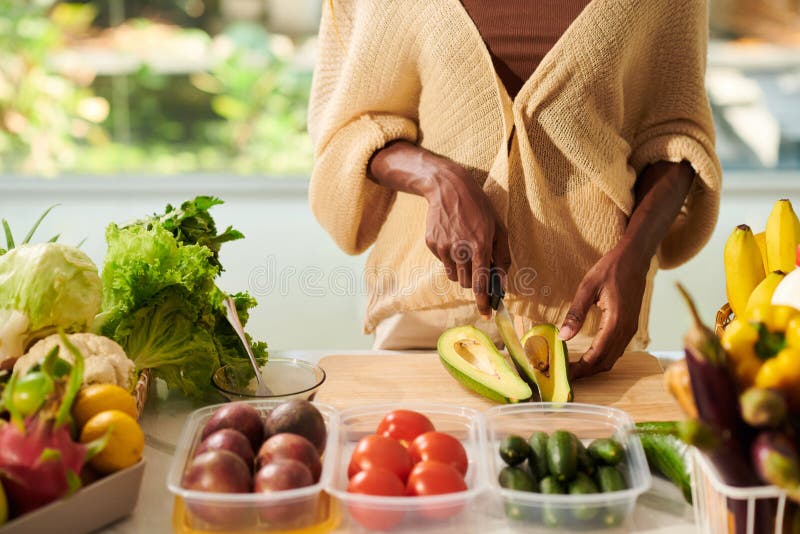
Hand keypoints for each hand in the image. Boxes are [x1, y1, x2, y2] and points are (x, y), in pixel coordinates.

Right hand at [423, 156, 510, 316]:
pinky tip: (453, 239)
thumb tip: (503, 282)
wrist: (449, 188)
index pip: (481, 283)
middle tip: (478, 266)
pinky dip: (450, 258)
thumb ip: (503, 257)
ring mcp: (444, 248)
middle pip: (467, 283)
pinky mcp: (432, 244)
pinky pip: (443, 263)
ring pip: (454, 276)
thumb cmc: (479, 208)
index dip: (484, 302)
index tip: (487, 314)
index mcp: (480, 246)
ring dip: (462, 271)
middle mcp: (460, 250)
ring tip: (465, 250)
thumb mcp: (499, 228)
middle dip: (474, 280)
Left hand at [558, 245, 649, 378]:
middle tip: (565, 374)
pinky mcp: (631, 326)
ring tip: (574, 367)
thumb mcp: (587, 287)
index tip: (565, 374)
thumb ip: (576, 313)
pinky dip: (603, 357)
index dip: (580, 368)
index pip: (596, 355)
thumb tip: (563, 336)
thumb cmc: (610, 269)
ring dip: (594, 366)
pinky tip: (589, 355)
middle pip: (605, 361)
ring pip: (612, 358)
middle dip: (586, 372)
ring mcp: (631, 328)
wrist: (635, 258)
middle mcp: (626, 329)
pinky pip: (617, 349)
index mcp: (615, 321)